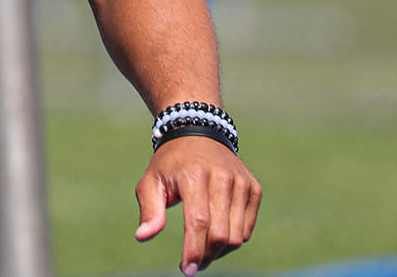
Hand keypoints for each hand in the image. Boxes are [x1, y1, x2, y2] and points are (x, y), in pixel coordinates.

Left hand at [134, 136, 260, 273]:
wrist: (198, 133)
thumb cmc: (170, 164)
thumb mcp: (151, 182)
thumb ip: (149, 211)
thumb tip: (143, 237)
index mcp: (194, 175)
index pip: (198, 222)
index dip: (193, 250)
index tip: (186, 269)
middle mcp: (222, 178)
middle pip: (220, 234)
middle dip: (205, 255)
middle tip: (192, 264)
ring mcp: (241, 183)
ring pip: (237, 236)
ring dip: (219, 252)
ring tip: (202, 251)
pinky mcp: (254, 189)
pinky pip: (247, 229)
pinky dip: (232, 240)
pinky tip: (215, 237)